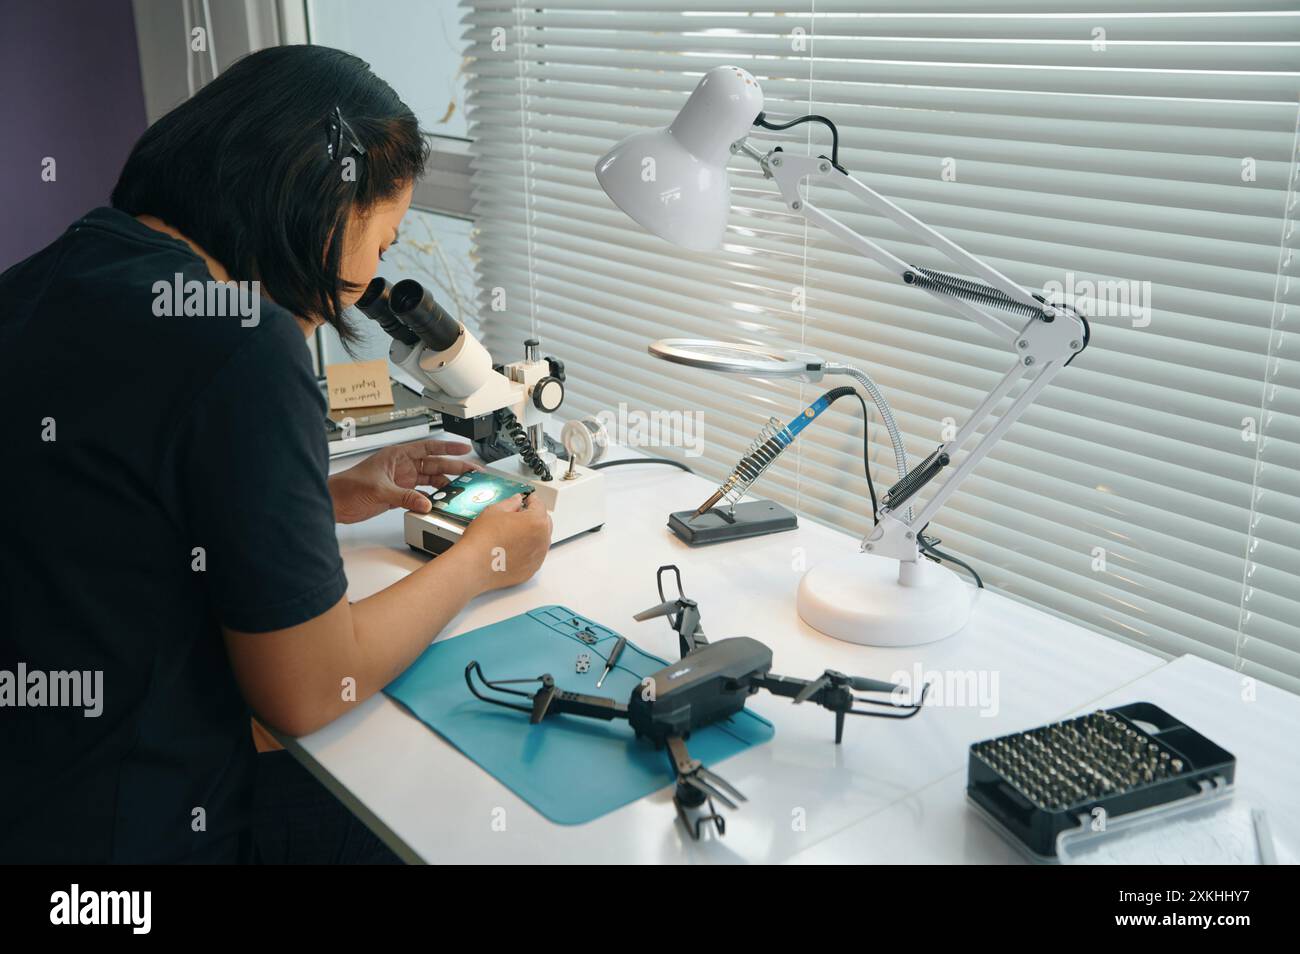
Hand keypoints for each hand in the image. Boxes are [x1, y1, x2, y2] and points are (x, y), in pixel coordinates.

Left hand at [328, 439, 478, 524]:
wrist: (335, 502)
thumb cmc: (348, 486)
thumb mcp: (380, 489)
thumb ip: (406, 497)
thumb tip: (426, 503)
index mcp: (397, 456)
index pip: (428, 448)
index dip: (448, 447)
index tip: (464, 448)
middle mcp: (402, 467)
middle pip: (434, 465)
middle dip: (453, 467)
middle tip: (472, 471)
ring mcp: (401, 482)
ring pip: (429, 481)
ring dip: (444, 485)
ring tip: (461, 489)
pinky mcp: (398, 496)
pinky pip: (421, 496)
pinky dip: (431, 499)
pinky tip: (440, 502)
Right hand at [456, 494, 550, 590]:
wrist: (473, 566)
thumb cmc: (482, 541)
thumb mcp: (494, 511)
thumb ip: (510, 503)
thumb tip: (516, 501)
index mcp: (536, 522)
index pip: (539, 505)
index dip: (531, 500)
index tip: (527, 499)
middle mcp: (541, 540)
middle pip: (544, 523)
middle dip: (534, 516)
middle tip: (520, 514)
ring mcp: (537, 557)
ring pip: (540, 540)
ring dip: (532, 534)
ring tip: (514, 532)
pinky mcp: (531, 570)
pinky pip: (534, 556)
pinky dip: (528, 550)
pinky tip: (513, 548)